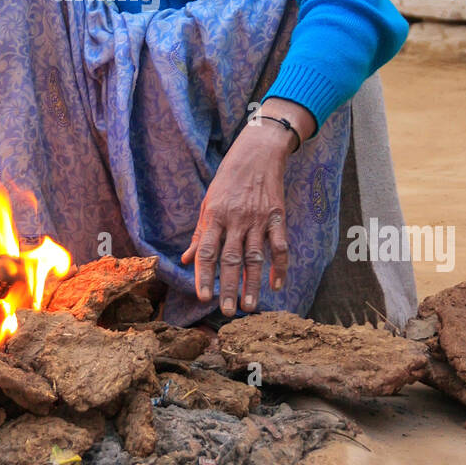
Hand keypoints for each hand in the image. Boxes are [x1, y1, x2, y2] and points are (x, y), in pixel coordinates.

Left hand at [181, 121, 291, 316]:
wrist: (258, 152)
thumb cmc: (229, 179)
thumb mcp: (209, 202)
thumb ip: (200, 233)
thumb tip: (185, 259)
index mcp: (215, 215)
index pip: (207, 251)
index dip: (204, 275)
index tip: (202, 297)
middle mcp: (236, 219)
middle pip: (231, 259)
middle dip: (228, 287)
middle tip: (226, 311)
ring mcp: (258, 218)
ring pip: (255, 257)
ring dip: (252, 283)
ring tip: (249, 307)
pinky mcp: (277, 216)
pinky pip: (280, 246)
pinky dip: (279, 266)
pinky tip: (277, 285)